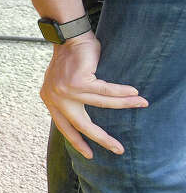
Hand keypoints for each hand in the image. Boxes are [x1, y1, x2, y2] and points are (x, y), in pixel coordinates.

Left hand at [40, 31, 148, 158]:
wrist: (68, 37)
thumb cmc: (71, 60)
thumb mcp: (66, 83)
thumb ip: (71, 99)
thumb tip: (85, 121)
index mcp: (49, 99)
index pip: (64, 126)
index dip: (76, 141)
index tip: (88, 155)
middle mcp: (55, 97)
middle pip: (81, 124)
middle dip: (100, 138)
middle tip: (117, 149)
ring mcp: (65, 90)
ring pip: (101, 104)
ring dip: (124, 105)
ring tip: (141, 104)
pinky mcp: (78, 82)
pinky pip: (105, 91)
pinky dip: (121, 93)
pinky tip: (134, 94)